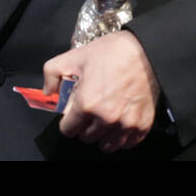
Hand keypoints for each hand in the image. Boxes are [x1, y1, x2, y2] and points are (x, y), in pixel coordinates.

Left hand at [43, 31, 159, 153]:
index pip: (68, 130)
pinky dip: (122, 137)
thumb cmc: (113, 52)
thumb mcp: (75, 56)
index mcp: (87, 104)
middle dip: (84, 126)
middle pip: (86, 138)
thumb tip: (48, 92)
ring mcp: (125, 124)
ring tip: (104, 120)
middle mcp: (106, 119)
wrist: (147, 50)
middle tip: (90, 111)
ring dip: (102, 136)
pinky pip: (127, 144)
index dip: (68, 120)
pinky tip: (120, 123)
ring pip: (106, 146)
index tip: (74, 113)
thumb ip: (52, 73)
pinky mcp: (142, 125)